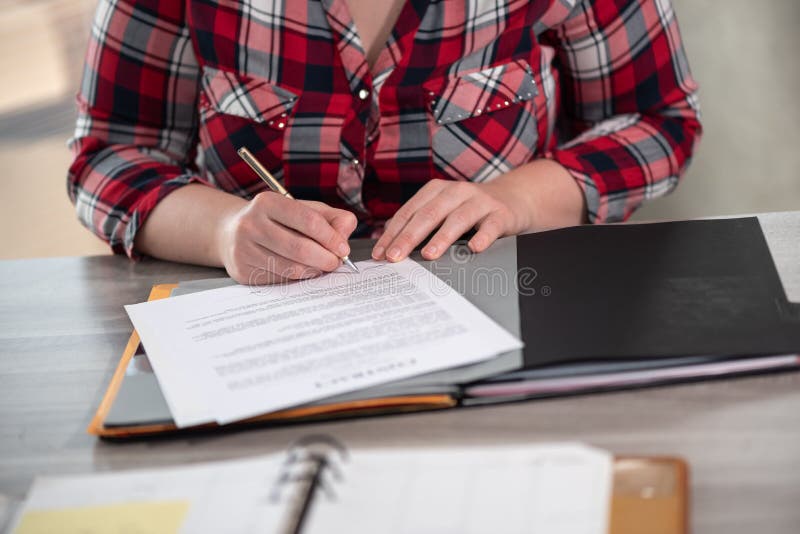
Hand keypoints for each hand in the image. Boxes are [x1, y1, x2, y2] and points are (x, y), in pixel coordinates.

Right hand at [218, 192, 357, 284]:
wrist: (229, 232)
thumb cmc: (276, 220)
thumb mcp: (303, 210)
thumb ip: (331, 218)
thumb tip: (345, 235)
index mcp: (267, 202)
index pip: (308, 220)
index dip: (331, 237)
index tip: (343, 248)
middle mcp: (251, 224)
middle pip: (300, 248)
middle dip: (325, 259)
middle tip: (335, 263)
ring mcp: (243, 249)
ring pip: (291, 268)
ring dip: (313, 271)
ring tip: (320, 266)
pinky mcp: (242, 271)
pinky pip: (280, 279)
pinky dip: (297, 278)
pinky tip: (300, 270)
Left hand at [371, 179, 527, 261]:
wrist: (513, 198)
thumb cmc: (470, 209)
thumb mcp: (442, 209)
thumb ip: (418, 221)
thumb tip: (388, 241)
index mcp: (437, 191)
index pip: (409, 212)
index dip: (393, 233)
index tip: (380, 253)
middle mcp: (457, 192)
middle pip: (429, 214)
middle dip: (409, 237)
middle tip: (395, 257)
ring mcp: (480, 202)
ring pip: (458, 219)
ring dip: (441, 237)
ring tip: (428, 254)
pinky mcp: (501, 214)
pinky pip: (491, 226)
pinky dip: (482, 237)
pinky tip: (474, 248)